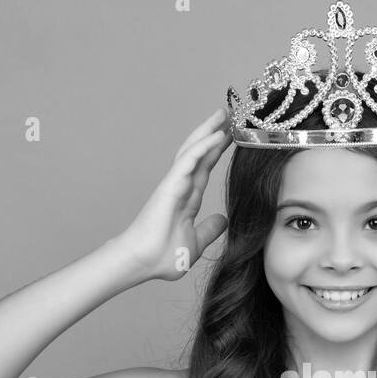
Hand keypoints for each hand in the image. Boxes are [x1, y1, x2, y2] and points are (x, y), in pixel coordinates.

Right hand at [121, 107, 232, 280]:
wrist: (145, 263)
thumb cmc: (163, 256)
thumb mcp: (196, 242)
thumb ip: (209, 230)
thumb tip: (223, 221)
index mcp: (187, 199)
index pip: (205, 168)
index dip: (217, 152)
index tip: (232, 137)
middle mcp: (181, 187)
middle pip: (199, 152)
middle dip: (214, 132)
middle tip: (230, 115)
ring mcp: (174, 184)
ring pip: (193, 150)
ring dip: (208, 131)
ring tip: (224, 114)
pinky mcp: (170, 185)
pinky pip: (188, 160)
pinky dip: (203, 147)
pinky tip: (217, 136)